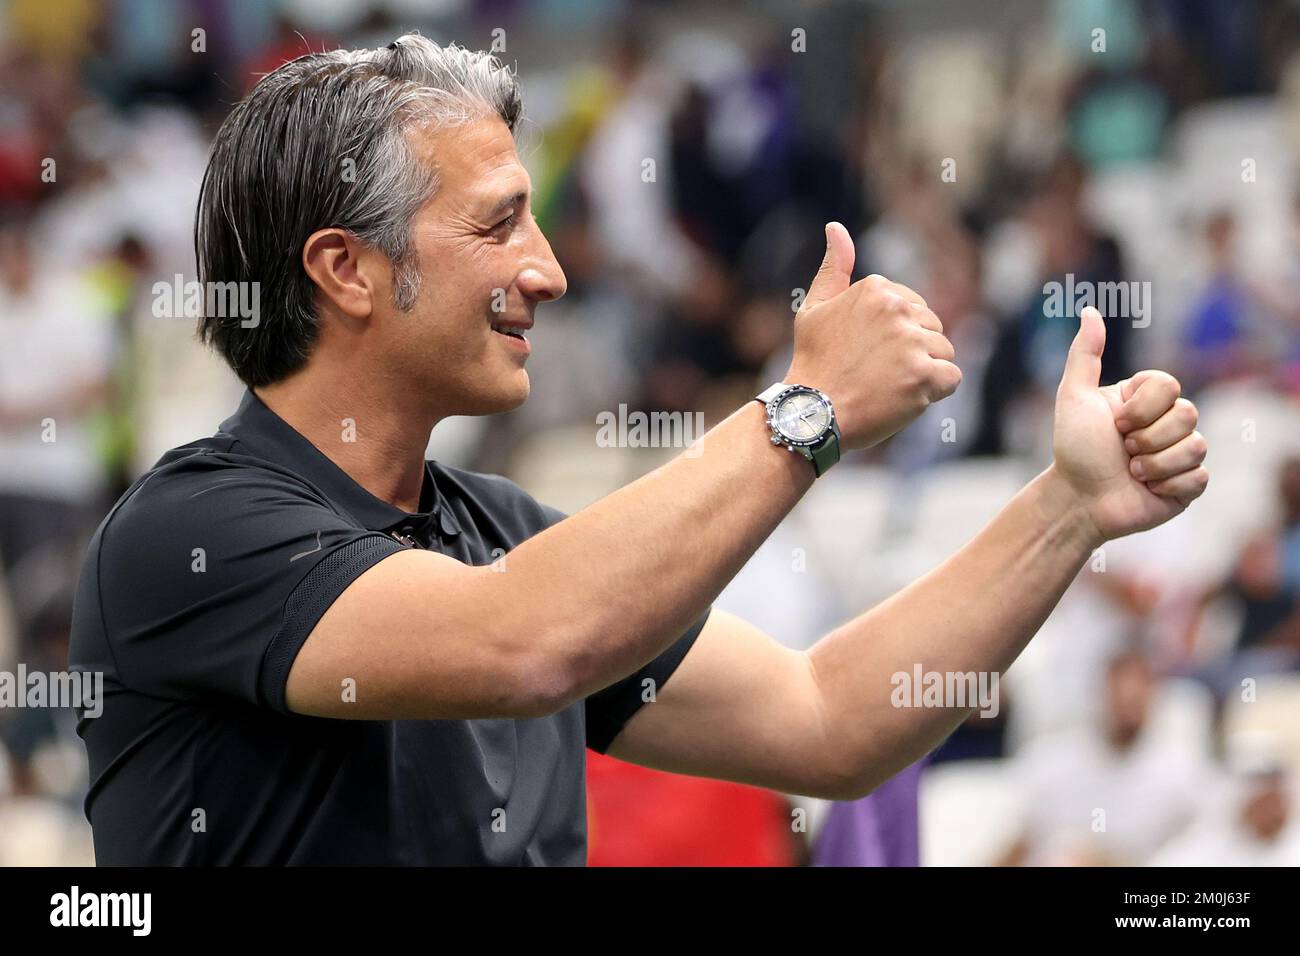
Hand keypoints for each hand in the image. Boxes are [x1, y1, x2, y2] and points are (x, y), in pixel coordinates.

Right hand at [784, 223, 960, 450]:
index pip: (915, 309)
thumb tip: (836, 226)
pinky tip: (904, 398)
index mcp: (876, 289)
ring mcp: (912, 342)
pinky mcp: (924, 375)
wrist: (810, 412)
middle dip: (914, 353)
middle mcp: (897, 309)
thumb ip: (834, 267)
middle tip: (877, 373)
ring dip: (924, 373)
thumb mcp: (815, 308)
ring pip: (944, 353)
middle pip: (933, 329)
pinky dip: (934, 392)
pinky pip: (951, 378)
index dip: (896, 337)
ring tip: (889, 386)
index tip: (869, 354)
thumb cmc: (813, 363)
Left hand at [1052, 306, 1208, 541]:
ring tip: (1132, 473)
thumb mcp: (1074, 398)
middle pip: (1188, 413)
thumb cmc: (1074, 449)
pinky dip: (1167, 486)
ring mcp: (1181, 453)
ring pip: (1196, 446)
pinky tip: (1148, 490)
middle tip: (1122, 451)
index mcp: (1146, 398)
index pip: (1170, 384)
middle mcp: (1168, 421)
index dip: (1142, 408)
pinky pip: (1199, 477)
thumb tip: (1090, 310)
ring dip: (1154, 465)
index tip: (1115, 424)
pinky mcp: (1189, 484)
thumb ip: (1084, 354)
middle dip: (1146, 438)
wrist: (1078, 500)